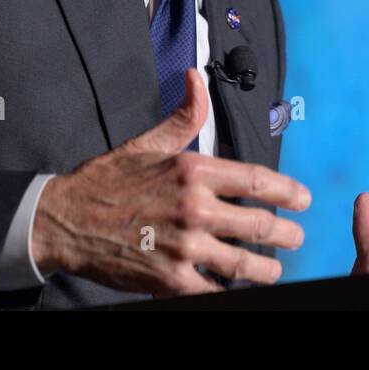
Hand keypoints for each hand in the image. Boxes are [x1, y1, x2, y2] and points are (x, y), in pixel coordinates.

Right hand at [32, 69, 310, 295]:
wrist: (65, 221)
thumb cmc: (108, 181)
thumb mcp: (148, 142)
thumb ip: (184, 115)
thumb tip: (196, 79)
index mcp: (193, 170)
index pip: (257, 180)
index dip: (288, 192)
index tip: (303, 200)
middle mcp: (194, 207)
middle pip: (259, 224)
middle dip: (286, 234)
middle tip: (295, 237)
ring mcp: (184, 247)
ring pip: (245, 263)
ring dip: (267, 268)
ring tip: (275, 268)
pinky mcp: (170, 280)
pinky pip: (214, 291)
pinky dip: (231, 290)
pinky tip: (237, 287)